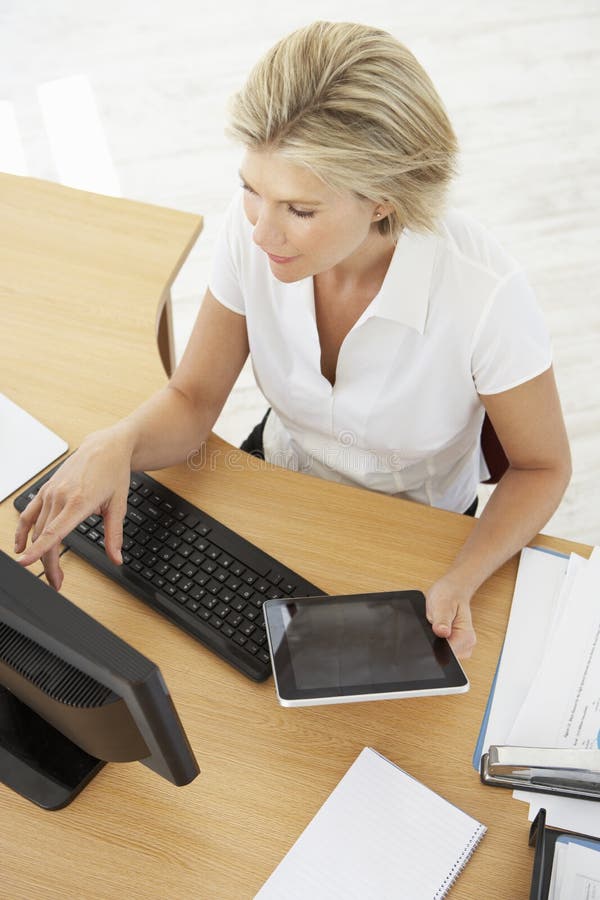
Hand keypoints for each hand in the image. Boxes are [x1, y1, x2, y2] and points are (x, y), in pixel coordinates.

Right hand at [14, 429, 131, 589]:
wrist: (105, 448)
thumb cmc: (113, 473)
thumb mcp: (118, 505)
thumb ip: (115, 535)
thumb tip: (117, 558)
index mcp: (78, 501)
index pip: (54, 532)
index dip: (39, 550)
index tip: (26, 564)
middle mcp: (60, 497)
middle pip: (45, 537)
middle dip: (48, 564)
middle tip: (56, 583)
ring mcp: (50, 492)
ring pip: (37, 528)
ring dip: (39, 552)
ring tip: (49, 571)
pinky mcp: (46, 489)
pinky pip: (29, 513)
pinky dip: (23, 530)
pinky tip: (21, 546)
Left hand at [425, 576, 475, 658]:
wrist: (452, 590)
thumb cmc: (449, 595)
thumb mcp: (442, 604)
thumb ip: (442, 620)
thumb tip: (441, 631)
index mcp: (466, 636)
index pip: (449, 654)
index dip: (435, 649)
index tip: (427, 640)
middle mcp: (466, 644)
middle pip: (445, 657)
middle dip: (433, 647)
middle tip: (430, 628)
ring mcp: (460, 647)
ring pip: (441, 655)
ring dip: (433, 644)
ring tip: (433, 627)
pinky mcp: (453, 646)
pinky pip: (441, 651)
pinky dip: (434, 643)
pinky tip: (433, 631)